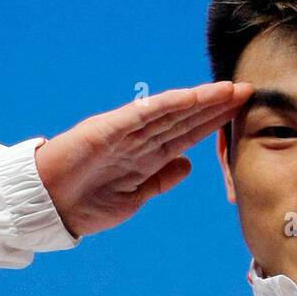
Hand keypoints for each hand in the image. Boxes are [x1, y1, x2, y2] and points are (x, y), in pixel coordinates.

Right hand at [34, 80, 254, 238]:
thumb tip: (188, 165)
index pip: (188, 135)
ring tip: (227, 90)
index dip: (214, 123)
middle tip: (247, 89)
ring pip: (170, 112)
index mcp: (147, 157)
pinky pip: (142, 115)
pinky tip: (188, 97)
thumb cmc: (86, 203)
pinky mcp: (108, 129)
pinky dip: (165, 105)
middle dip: (216, 106)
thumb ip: (160, 180)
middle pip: (185, 119)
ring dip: (199, 101)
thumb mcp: (134, 197)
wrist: (50, 206)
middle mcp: (140, 140)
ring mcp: (126, 132)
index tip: (240, 112)